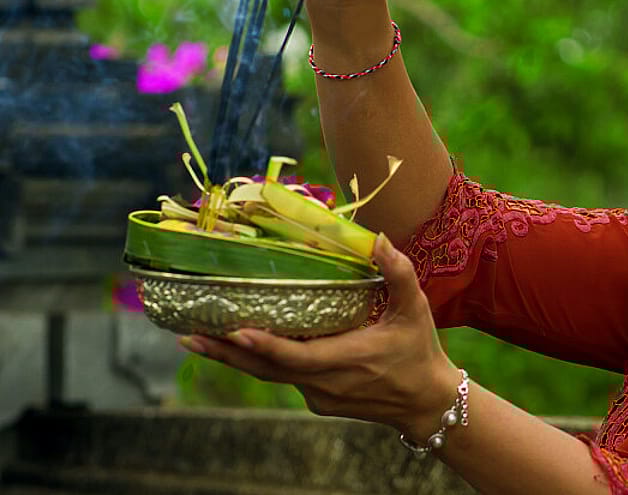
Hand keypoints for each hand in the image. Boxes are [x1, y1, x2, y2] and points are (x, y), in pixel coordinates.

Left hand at [180, 233, 459, 434]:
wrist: (426, 402)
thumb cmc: (420, 352)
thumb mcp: (415, 309)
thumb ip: (397, 273)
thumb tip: (378, 239)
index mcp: (346, 360)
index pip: (294, 356)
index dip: (263, 345)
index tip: (234, 332)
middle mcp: (324, 383)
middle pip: (265, 368)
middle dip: (224, 353)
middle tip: (188, 336)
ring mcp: (318, 395)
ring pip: (270, 374)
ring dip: (234, 358)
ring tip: (198, 339)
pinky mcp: (319, 400)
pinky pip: (284, 377)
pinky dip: (261, 361)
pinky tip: (243, 346)